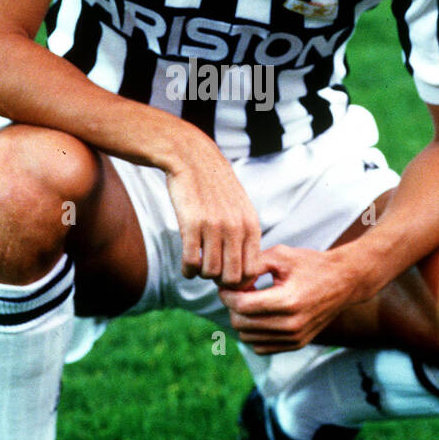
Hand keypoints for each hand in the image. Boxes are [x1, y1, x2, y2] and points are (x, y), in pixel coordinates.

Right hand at [165, 136, 261, 286]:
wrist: (192, 158)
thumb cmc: (214, 186)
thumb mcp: (240, 207)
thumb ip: (245, 234)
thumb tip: (244, 268)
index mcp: (251, 225)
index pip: (252, 270)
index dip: (239, 280)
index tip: (227, 276)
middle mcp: (236, 227)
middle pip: (232, 276)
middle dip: (220, 281)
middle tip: (211, 273)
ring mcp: (214, 226)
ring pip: (210, 272)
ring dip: (202, 275)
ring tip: (198, 267)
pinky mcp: (192, 224)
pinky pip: (191, 262)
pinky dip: (187, 270)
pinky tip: (186, 266)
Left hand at [219, 244, 357, 353]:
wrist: (344, 281)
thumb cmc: (311, 264)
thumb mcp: (281, 255)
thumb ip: (252, 266)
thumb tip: (230, 281)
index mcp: (288, 301)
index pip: (242, 306)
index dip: (227, 295)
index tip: (225, 285)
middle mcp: (292, 324)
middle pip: (241, 323)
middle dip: (232, 306)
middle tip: (238, 291)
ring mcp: (295, 338)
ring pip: (247, 337)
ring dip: (242, 319)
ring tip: (251, 301)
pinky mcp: (297, 344)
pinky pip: (260, 347)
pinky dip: (254, 333)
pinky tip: (261, 315)